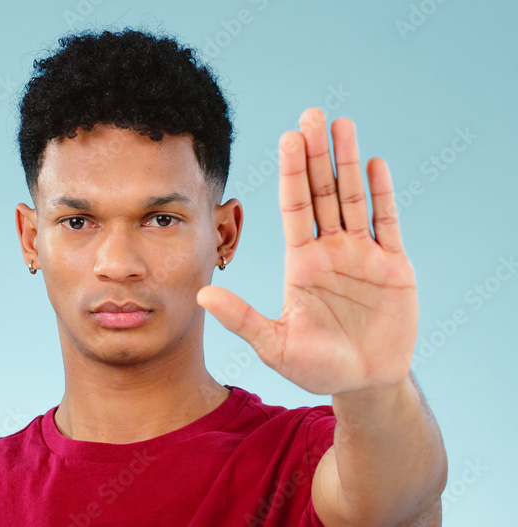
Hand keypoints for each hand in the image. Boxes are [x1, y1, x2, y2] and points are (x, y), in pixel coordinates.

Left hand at [197, 108, 417, 394]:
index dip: (291, 173)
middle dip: (317, 154)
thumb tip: (201, 297)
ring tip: (342, 124)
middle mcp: (330, 251)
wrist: (364, 384)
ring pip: (355, 198)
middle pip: (323, 192)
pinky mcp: (394, 266)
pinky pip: (387, 223)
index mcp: (301, 263)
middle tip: (311, 114)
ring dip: (349, 162)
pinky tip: (375, 164)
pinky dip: (382, 194)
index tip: (286, 138)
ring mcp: (362, 256)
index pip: (294, 207)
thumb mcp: (274, 345)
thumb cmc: (316, 366)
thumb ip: (242, 319)